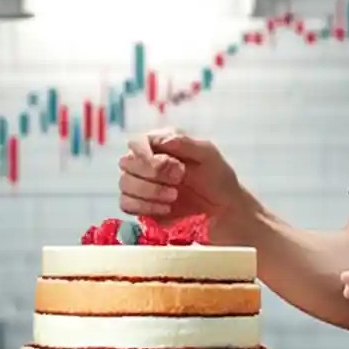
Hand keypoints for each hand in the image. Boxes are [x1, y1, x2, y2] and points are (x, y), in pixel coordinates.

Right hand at [118, 129, 243, 223]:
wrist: (223, 209)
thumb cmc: (217, 178)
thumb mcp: (208, 155)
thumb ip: (186, 143)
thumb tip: (162, 139)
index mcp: (159, 144)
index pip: (136, 143)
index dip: (148, 155)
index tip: (174, 165)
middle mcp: (145, 162)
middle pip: (126, 163)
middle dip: (152, 174)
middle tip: (179, 179)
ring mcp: (140, 184)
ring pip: (125, 184)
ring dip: (150, 192)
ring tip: (174, 196)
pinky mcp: (140, 206)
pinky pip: (126, 205)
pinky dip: (145, 207)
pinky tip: (166, 208)